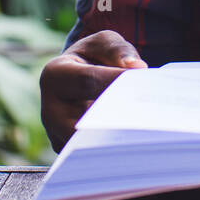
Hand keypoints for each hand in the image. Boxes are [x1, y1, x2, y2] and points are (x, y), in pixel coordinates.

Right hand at [39, 29, 146, 151]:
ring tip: (147, 133)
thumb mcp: (103, 43)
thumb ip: (119, 50)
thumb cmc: (91, 58)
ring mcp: (56, 135)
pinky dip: (114, 150)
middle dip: (118, 117)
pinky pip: (92, 156)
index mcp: (55, 75)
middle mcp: (50, 109)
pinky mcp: (69, 152)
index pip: (88, 80)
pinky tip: (138, 144)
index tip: (143, 81)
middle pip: (85, 121)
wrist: (75, 79)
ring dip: (118, 140)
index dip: (116, 81)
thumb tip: (137, 69)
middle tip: (150, 116)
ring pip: (88, 145)